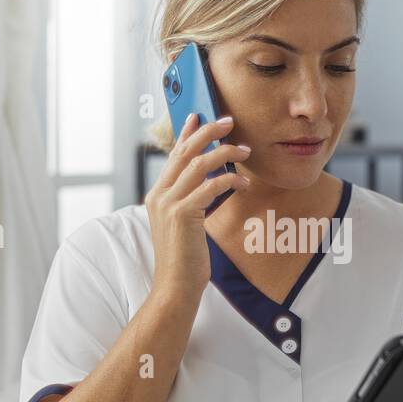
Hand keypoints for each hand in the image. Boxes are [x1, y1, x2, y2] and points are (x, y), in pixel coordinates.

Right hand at [145, 113, 251, 301]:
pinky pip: (210, 186)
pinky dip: (230, 180)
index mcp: (157, 195)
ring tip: (245, 150)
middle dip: (208, 132)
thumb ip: (191, 200)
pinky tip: (243, 183)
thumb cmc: (185, 259)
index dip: (187, 132)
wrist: (175, 286)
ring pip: (198, 164)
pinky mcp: (182, 214)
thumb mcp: (185, 224)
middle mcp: (159, 195)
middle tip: (229, 122)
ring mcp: (168, 204)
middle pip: (184, 151)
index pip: (173, 154)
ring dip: (225, 153)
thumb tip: (211, 182)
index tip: (199, 115)